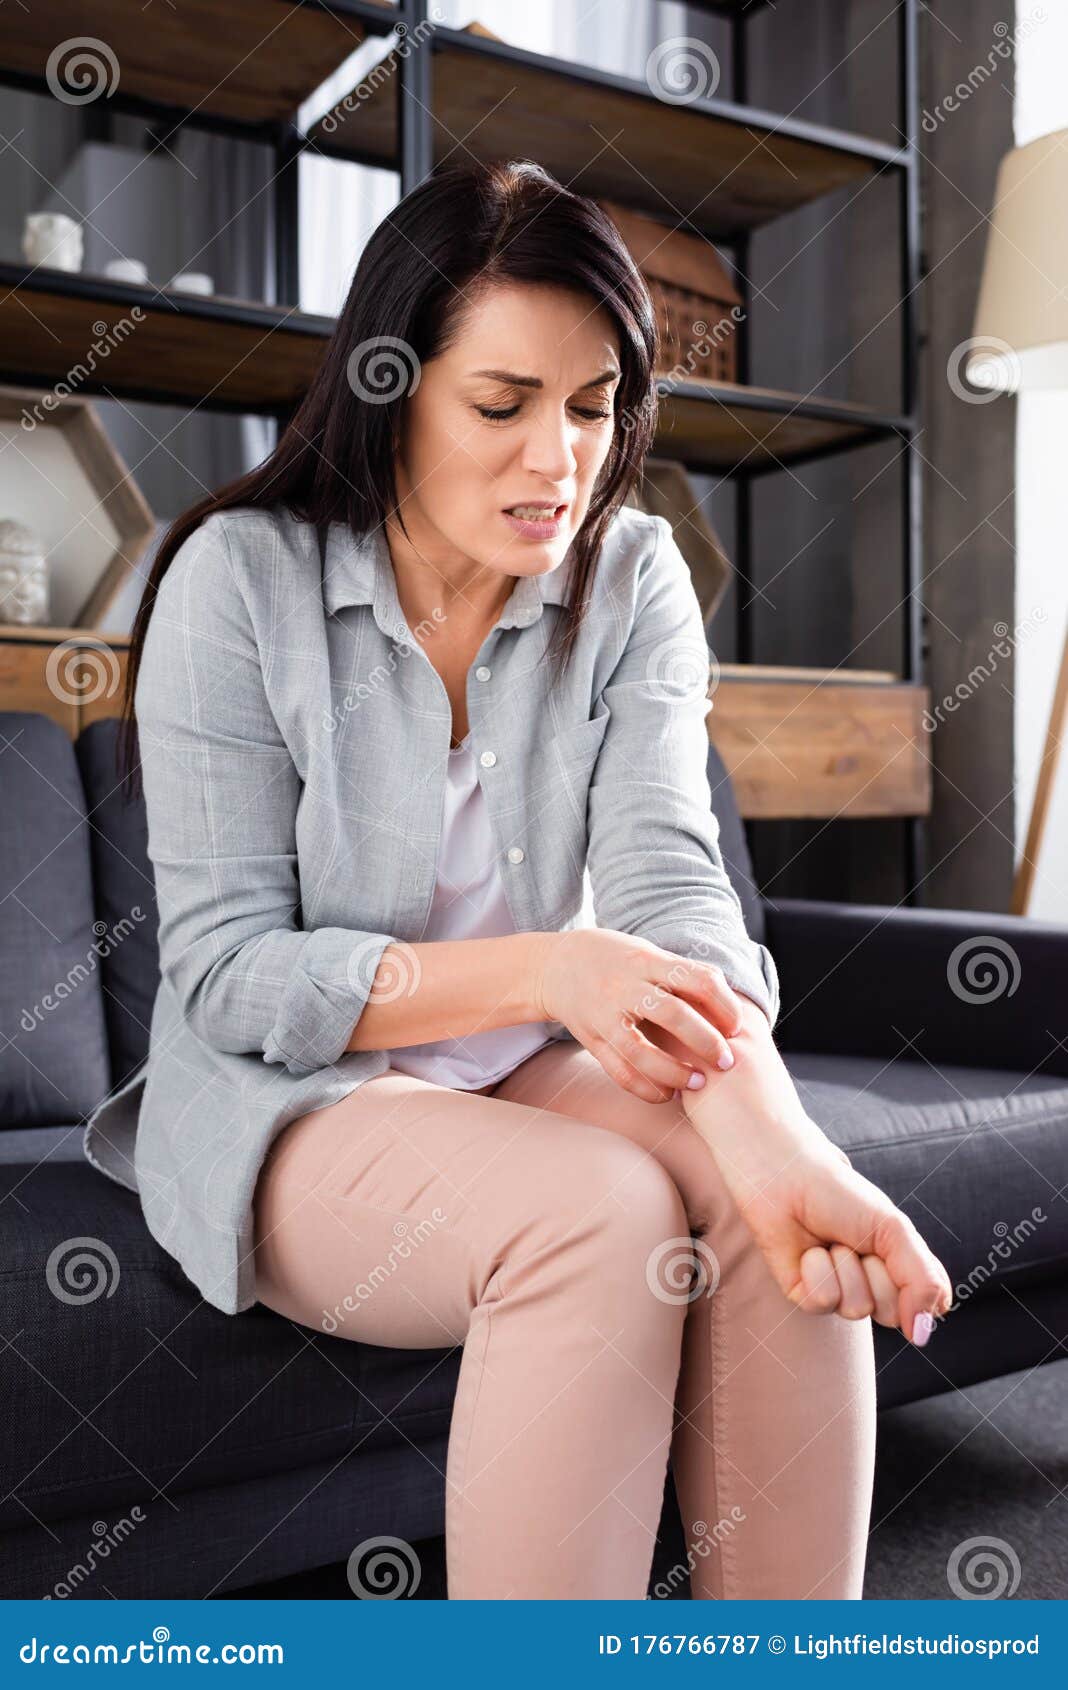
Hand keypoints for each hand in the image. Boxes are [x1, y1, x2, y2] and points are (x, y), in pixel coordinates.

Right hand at [531, 929, 744, 1102]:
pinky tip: (667, 1095)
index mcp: (646, 961)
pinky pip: (618, 1071)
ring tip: (699, 1083)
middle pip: (673, 1015)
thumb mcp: (646, 953)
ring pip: (642, 1052)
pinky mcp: (590, 1039)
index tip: (736, 1026)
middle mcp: (624, 987)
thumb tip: (727, 1000)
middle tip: (726, 1061)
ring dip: (675, 1073)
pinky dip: (645, 1088)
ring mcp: (604, 1015)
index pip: (697, 980)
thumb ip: (681, 973)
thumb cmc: (614, 958)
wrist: (554, 966)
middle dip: (706, 1042)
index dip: (724, 1005)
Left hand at [673, 1008, 953, 1346]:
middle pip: (888, 1306)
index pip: (916, 1299)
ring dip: (845, 1270)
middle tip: (848, 1235)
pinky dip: (817, 1276)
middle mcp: (853, 1265)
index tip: (890, 1254)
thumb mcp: (882, 1222)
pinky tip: (804, 1249)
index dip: (911, 1287)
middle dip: (876, 1273)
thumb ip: (915, 1272)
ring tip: (822, 1236)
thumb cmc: (819, 1173)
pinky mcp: (789, 1277)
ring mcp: (822, 1274)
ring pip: (856, 1307)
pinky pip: (819, 1303)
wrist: (761, 1155)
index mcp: (878, 1249)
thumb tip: (935, 1323)